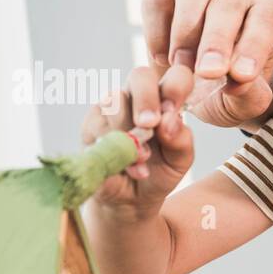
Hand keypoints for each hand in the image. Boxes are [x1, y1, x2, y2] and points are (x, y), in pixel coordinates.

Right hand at [80, 64, 194, 211]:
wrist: (132, 198)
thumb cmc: (160, 171)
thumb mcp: (180, 160)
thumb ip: (181, 140)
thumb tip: (169, 121)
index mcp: (167, 99)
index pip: (176, 75)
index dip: (175, 86)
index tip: (174, 110)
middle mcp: (139, 97)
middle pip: (140, 75)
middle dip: (146, 99)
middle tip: (149, 124)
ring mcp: (112, 108)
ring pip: (115, 101)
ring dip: (130, 132)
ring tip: (142, 158)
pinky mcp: (91, 124)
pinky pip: (98, 126)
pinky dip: (115, 148)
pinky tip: (129, 167)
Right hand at [142, 0, 272, 127]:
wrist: (196, 95)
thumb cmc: (228, 94)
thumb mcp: (245, 104)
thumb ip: (250, 94)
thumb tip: (238, 82)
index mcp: (266, 17)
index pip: (266, 20)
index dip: (255, 46)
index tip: (242, 76)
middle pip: (229, 2)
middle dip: (217, 40)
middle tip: (208, 73)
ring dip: (186, 28)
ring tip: (181, 66)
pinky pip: (157, 0)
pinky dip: (157, 29)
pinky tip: (163, 60)